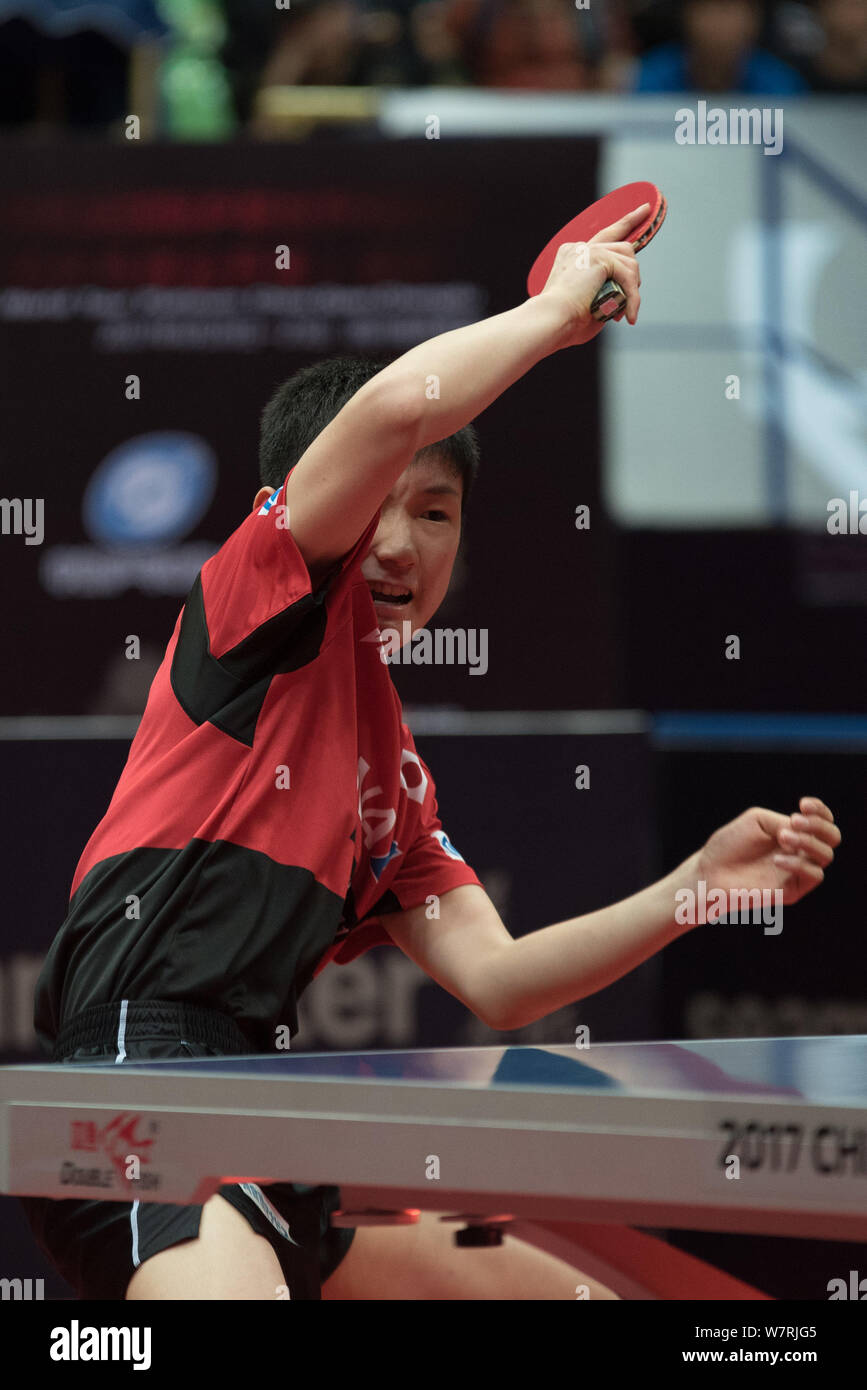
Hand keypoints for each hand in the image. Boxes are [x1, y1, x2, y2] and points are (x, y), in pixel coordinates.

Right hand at [538, 202, 645, 345]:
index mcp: (571, 256)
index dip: (626, 223)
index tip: (644, 209)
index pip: (604, 236)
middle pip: (622, 247)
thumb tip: (622, 299)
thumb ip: (604, 294)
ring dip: (632, 291)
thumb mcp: (587, 304)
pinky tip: (628, 316)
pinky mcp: (599, 258)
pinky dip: (632, 298)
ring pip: (629, 262)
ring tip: (624, 314)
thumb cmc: (564, 324)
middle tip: (633, 300)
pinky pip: (628, 276)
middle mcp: (579, 248)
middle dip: (634, 269)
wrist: (550, 320)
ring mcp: (589, 250)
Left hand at [696, 797, 840, 907]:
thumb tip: (802, 830)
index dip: (820, 810)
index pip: (822, 821)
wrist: (710, 871)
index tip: (803, 803)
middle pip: (832, 837)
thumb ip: (782, 821)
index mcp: (793, 832)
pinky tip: (777, 859)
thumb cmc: (730, 844)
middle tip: (796, 820)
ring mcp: (798, 871)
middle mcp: (800, 851)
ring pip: (825, 855)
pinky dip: (798, 864)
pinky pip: (813, 875)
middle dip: (819, 825)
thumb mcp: (757, 821)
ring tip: (783, 837)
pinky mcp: (793, 890)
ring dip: (808, 841)